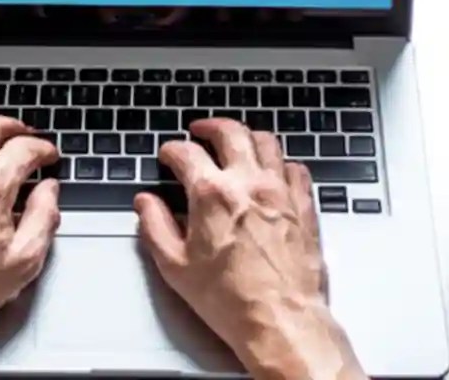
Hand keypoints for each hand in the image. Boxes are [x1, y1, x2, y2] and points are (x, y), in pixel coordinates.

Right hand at [134, 119, 366, 379]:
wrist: (280, 320)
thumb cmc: (232, 300)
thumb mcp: (176, 267)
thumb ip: (156, 227)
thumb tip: (146, 204)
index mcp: (212, 194)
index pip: (187, 153)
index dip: (172, 150)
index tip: (168, 155)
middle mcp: (248, 184)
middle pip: (230, 132)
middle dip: (210, 127)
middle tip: (200, 130)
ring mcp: (280, 192)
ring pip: (266, 142)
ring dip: (247, 137)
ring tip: (236, 142)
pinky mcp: (303, 206)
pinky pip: (295, 169)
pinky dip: (281, 163)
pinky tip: (273, 170)